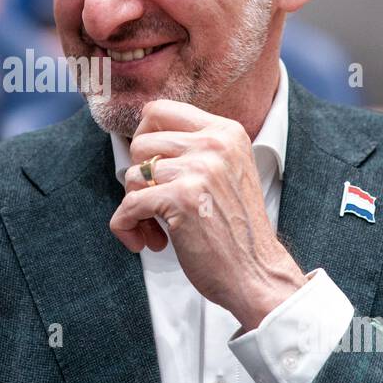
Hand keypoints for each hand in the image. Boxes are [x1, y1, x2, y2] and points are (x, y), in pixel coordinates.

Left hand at [114, 99, 303, 330]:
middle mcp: (214, 144)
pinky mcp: (181, 199)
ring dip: (136, 207)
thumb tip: (139, 138)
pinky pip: (128, 205)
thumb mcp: (226, 171)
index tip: (149, 166)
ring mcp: (199, 170)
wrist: (256, 272)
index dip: (142, 138)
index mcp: (225, 131)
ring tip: (157, 229)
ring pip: (132, 175)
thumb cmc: (235, 228)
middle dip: (138, 177)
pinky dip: (126, 227)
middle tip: (154, 204)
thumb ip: (193, 149)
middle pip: (140, 143)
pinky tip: (146, 241)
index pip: (158, 110)